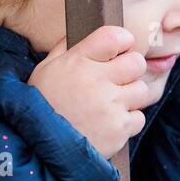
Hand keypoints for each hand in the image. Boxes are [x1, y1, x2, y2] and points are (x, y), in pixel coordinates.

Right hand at [28, 25, 150, 158]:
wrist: (37, 149)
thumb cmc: (40, 106)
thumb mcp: (44, 70)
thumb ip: (64, 48)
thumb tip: (78, 31)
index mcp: (78, 61)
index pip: (115, 36)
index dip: (122, 40)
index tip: (119, 49)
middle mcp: (98, 80)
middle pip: (137, 62)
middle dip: (131, 69)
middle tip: (118, 79)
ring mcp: (111, 105)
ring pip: (141, 90)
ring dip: (130, 96)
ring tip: (111, 104)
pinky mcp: (119, 129)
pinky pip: (139, 118)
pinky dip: (128, 121)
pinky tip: (109, 123)